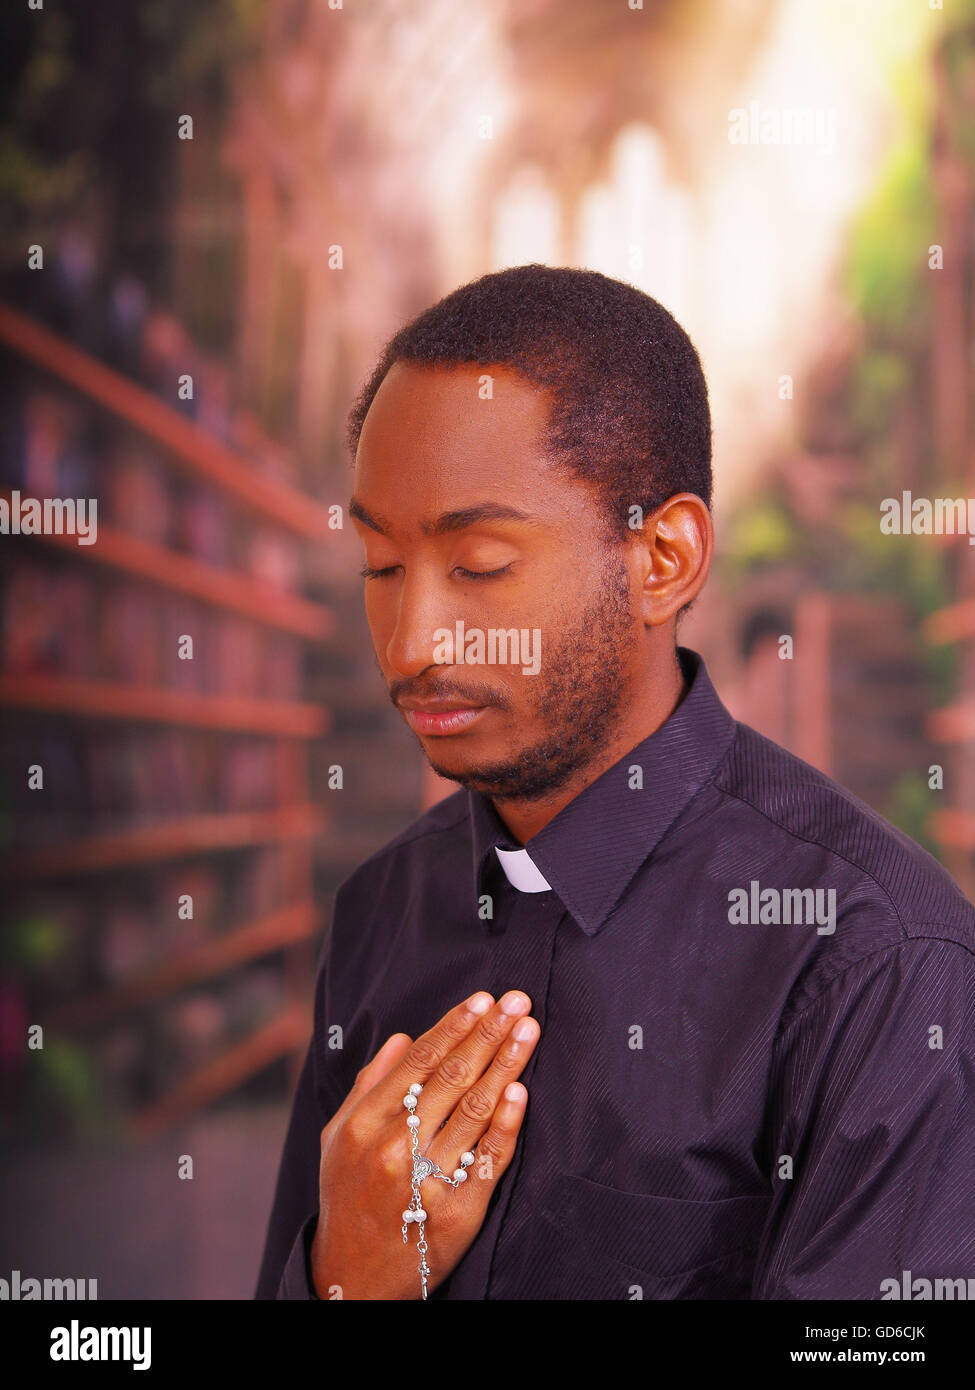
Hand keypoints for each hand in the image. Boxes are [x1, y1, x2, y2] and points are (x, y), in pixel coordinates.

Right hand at [309, 990, 538, 1298]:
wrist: (355, 1278)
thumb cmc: (348, 1196)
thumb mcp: (340, 1137)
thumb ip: (370, 1085)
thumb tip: (406, 1037)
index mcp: (364, 1123)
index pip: (420, 1061)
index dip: (455, 1025)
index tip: (483, 999)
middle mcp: (394, 1147)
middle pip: (452, 1077)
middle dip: (489, 1033)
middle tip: (518, 1001)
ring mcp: (427, 1180)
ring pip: (475, 1109)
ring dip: (507, 1064)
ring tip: (528, 1032)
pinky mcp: (459, 1212)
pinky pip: (489, 1158)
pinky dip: (506, 1121)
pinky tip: (520, 1091)